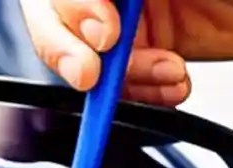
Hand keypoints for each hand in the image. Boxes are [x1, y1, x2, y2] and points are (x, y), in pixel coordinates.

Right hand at [20, 0, 232, 105]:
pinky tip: (175, 86)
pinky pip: (122, 81)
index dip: (73, 8)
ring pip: (86, 55)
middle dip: (67, 48)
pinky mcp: (148, 48)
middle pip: (56, 15)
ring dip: (121, 78)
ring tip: (171, 75)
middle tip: (93, 73)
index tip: (104, 34)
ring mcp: (129, 14)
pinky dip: (143, 94)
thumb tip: (119, 6)